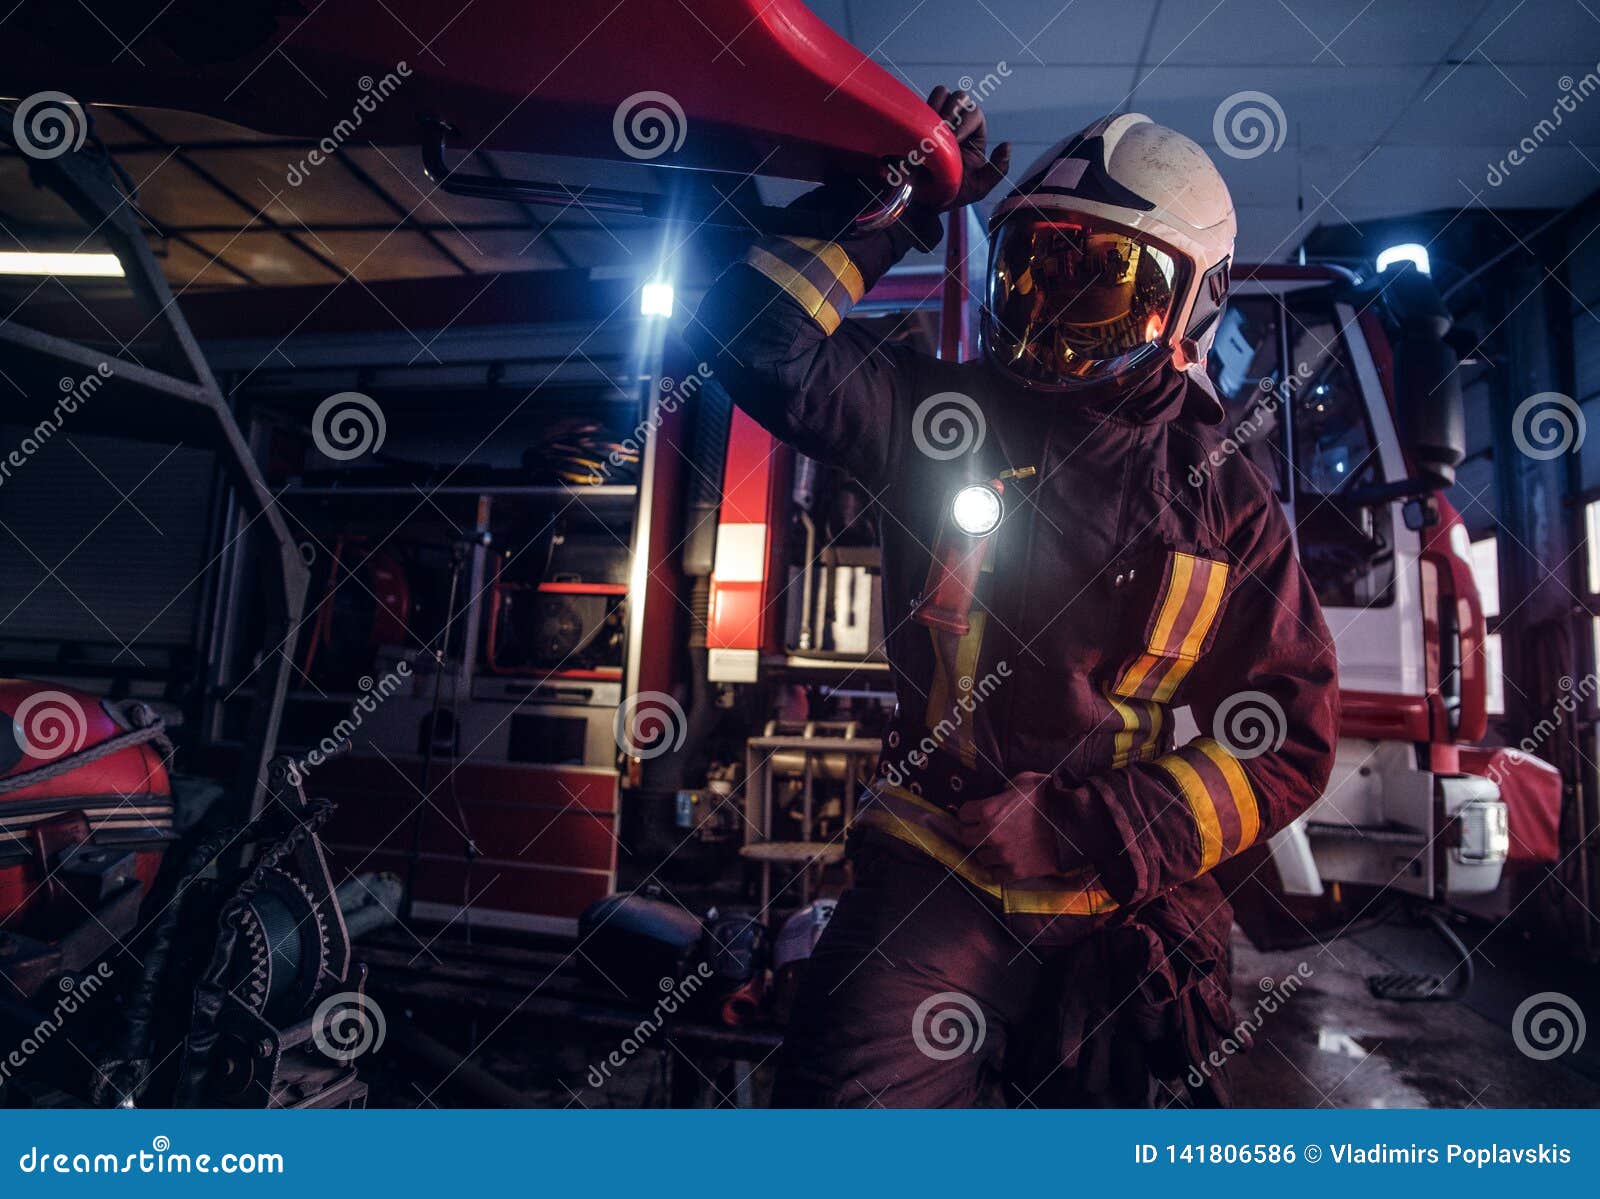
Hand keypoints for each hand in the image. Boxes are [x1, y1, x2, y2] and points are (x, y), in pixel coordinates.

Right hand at [925, 85, 1011, 210]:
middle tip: (941, 133)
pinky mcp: (918, 122)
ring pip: (941, 93)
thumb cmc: (953, 193)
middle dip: (951, 112)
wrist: (924, 201)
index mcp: (974, 132)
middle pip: (960, 96)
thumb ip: (998, 169)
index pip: (974, 113)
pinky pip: (919, 104)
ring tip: (929, 131)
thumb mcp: (981, 187)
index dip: (964, 123)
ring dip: (936, 107)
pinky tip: (916, 132)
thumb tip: (1007, 145)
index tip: (953, 141)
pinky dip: (918, 112)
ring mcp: (937, 118)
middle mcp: (957, 121)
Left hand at [957, 771, 1072, 881]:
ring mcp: (1003, 855)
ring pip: (981, 858)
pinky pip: (996, 874)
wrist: (1075, 823)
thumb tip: (1000, 794)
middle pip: (966, 838)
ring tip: (999, 846)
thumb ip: (1006, 788)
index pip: (963, 814)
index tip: (976, 814)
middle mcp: (990, 834)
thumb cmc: (1051, 797)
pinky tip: (1007, 861)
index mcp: (989, 810)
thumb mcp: (1025, 780)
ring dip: (988, 852)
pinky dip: (999, 869)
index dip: (970, 813)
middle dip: (974, 833)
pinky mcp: (1016, 871)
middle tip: (984, 831)